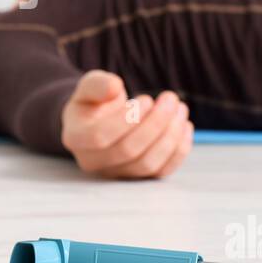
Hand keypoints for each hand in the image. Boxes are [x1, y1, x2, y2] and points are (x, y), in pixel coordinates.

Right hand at [60, 70, 193, 178]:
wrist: (98, 123)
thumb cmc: (93, 103)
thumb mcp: (89, 86)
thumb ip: (97, 84)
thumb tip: (114, 86)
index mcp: (76, 138)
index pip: (100, 137)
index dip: (127, 119)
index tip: (146, 99)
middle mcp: (93, 162)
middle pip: (128, 151)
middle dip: (155, 123)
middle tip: (171, 98)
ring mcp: (117, 174)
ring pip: (147, 164)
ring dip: (170, 135)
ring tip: (180, 109)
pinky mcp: (138, 178)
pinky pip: (162, 171)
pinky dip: (179, 150)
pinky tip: (185, 126)